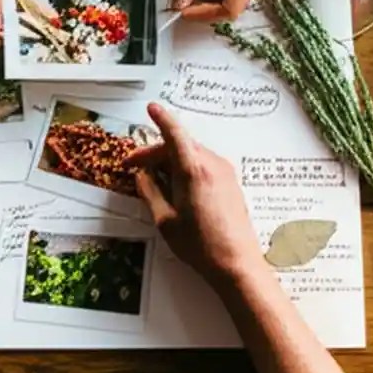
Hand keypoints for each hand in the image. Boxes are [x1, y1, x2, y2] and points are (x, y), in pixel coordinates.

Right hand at [124, 102, 264, 284]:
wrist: (237, 264)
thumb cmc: (200, 245)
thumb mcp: (165, 220)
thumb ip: (150, 192)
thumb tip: (142, 176)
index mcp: (193, 170)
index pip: (174, 134)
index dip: (161, 119)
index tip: (151, 108)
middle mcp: (212, 165)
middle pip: (180, 146)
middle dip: (155, 153)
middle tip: (135, 167)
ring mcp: (225, 173)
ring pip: (192, 155)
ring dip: (170, 161)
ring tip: (153, 180)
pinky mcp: (230, 183)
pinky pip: (203, 165)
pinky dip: (186, 168)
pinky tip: (175, 186)